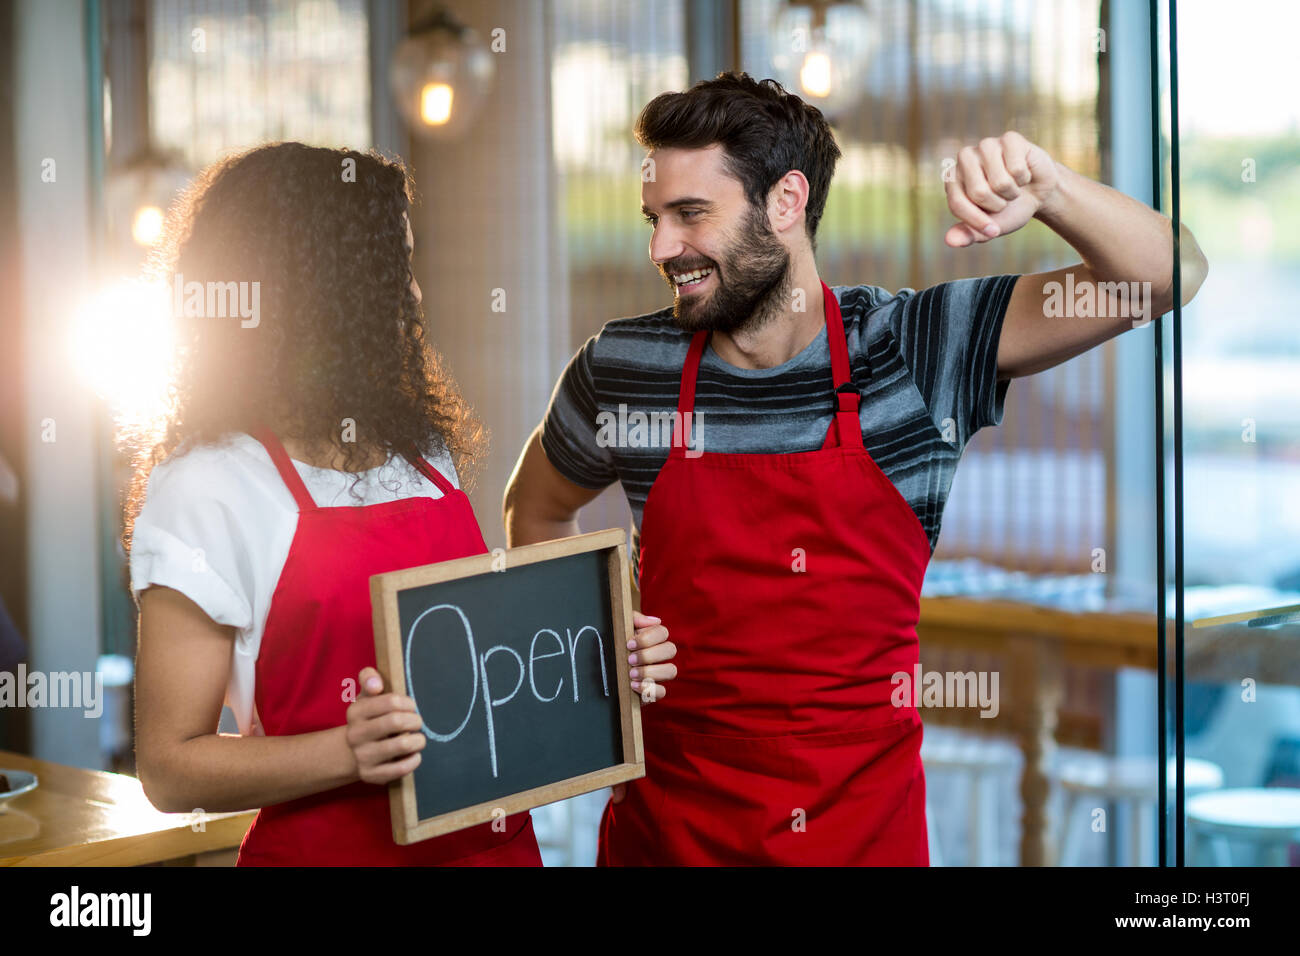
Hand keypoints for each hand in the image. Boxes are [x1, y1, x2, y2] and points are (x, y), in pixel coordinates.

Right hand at [345, 667, 425, 784]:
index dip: (408, 703)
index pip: (391, 701)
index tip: (410, 707)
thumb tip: (376, 684)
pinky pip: (402, 768)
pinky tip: (413, 754)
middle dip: (415, 720)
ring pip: (403, 744)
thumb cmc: (369, 718)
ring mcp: (362, 756)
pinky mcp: (371, 775)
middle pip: (397, 721)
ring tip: (418, 738)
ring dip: (419, 740)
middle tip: (417, 722)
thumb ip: (369, 678)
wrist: (354, 751)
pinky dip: (414, 759)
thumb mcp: (366, 695)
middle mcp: (355, 735)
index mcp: (355, 711)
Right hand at [613, 610, 675, 803]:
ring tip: (627, 649)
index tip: (630, 686)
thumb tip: (620, 802)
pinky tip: (631, 629)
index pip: (660, 690)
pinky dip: (648, 626)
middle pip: (670, 666)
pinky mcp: (646, 626)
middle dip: (649, 666)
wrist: (604, 655)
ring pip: (668, 646)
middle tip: (627, 665)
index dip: (650, 688)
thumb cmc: (603, 701)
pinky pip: (659, 625)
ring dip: (648, 647)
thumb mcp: (609, 733)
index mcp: (646, 691)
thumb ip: (616, 766)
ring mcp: (653, 647)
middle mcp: (654, 669)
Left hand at [943, 131, 1059, 247]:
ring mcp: (986, 145)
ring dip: (1011, 192)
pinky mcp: (1009, 138)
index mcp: (952, 180)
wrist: (1038, 194)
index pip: (958, 203)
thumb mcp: (988, 228)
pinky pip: (1017, 168)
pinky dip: (1025, 178)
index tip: (993, 230)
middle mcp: (964, 158)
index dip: (977, 221)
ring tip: (1013, 186)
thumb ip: (969, 234)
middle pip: (979, 192)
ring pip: (1000, 182)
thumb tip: (950, 241)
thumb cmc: (1008, 210)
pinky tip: (1023, 173)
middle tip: (1003, 199)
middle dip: (997, 204)